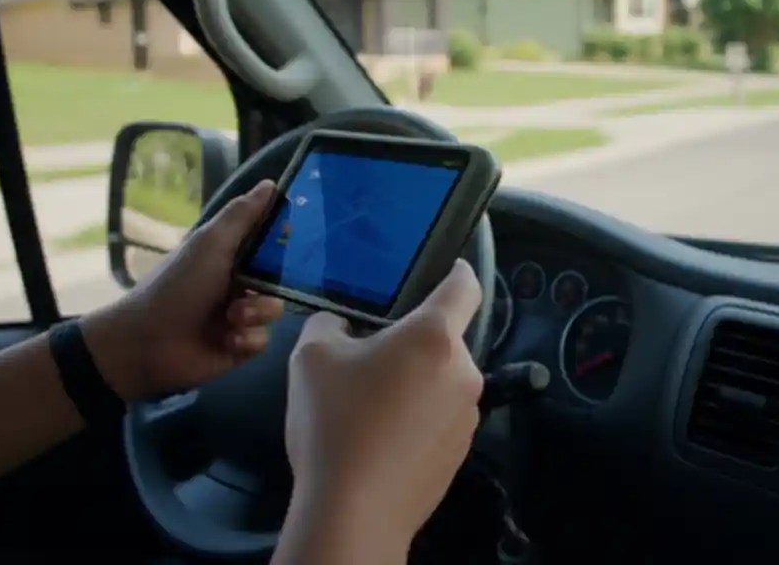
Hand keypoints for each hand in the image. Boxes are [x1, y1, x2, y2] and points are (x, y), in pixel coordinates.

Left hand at [82, 180, 284, 401]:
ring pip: (273, 309)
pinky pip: (263, 339)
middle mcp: (236, 282)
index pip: (267, 242)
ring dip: (256, 313)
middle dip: (270, 285)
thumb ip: (241, 215)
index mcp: (228, 254)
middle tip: (254, 287)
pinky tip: (228, 340)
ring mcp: (239, 315)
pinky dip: (247, 339)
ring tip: (232, 319)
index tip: (299, 240)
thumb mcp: (211, 243)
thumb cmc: (179, 285)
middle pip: (278, 277)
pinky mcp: (240, 346)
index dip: (284, 241)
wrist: (149, 342)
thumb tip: (270, 182)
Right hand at [275, 261, 482, 563]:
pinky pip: (440, 416)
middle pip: (445, 339)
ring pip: (441, 379)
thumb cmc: (335, 423)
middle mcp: (463, 371)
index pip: (464, 286)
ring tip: (370, 403)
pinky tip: (381, 437)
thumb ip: (330, 324)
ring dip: (415, 380)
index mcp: (435, 336)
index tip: (445, 266)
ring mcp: (467, 415)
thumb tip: (342, 326)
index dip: (455, 270)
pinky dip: (418, 416)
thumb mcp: (311, 357)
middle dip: (413, 340)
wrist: (354, 512)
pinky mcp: (460, 452)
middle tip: (369, 354)